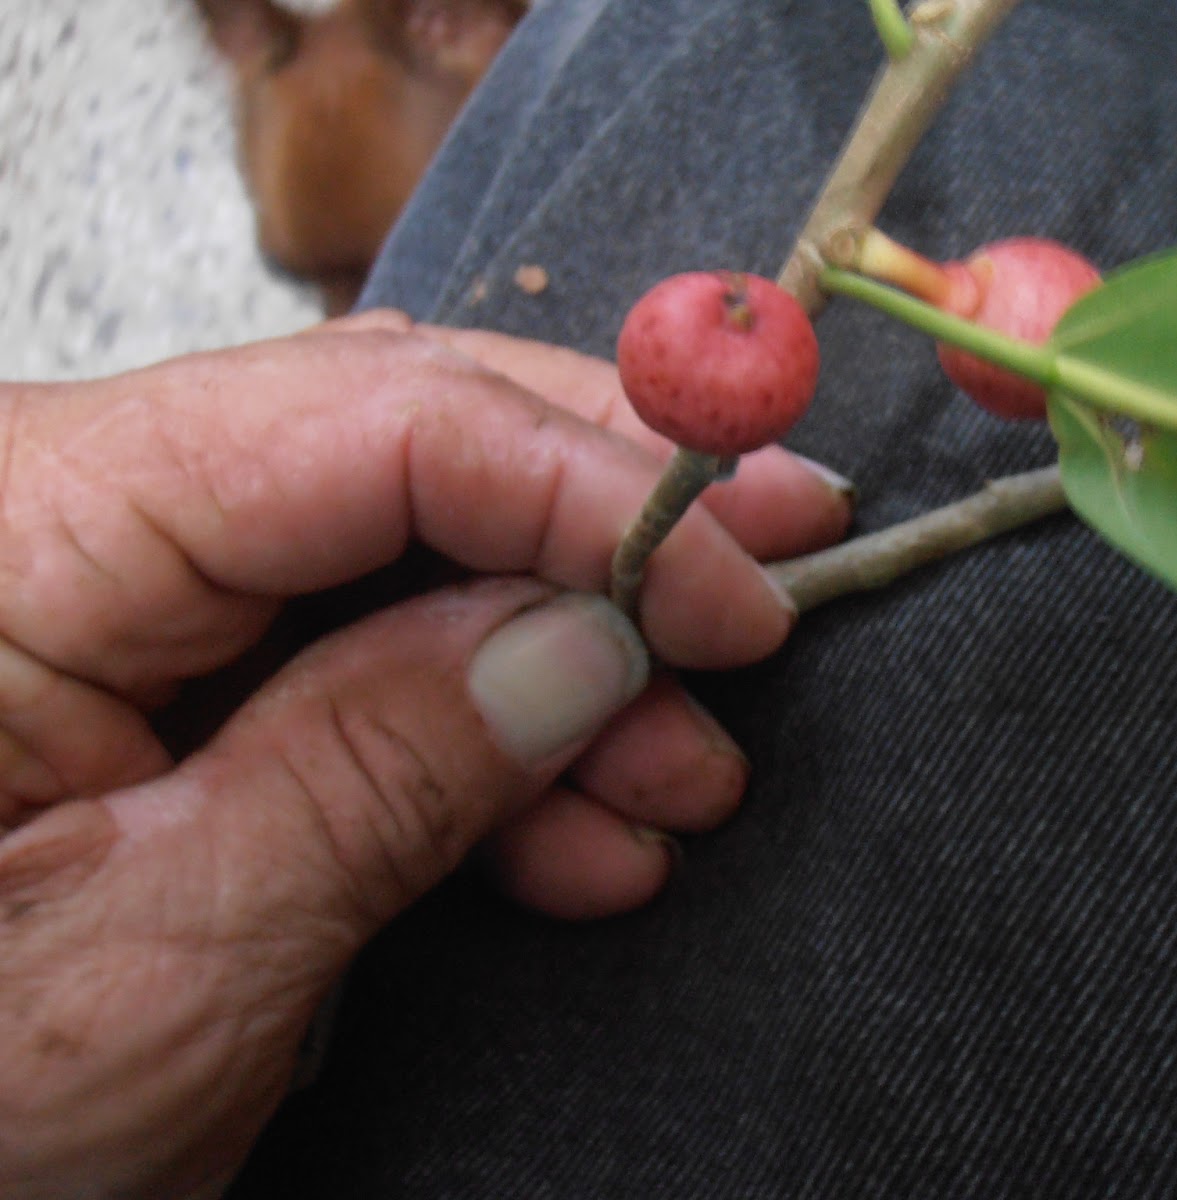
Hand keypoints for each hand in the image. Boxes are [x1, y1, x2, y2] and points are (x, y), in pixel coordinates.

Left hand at [0, 311, 850, 1198]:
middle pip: (399, 438)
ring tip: (679, 780)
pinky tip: (581, 826)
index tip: (742, 575)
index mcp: (16, 534)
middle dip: (602, 534)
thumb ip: (378, 772)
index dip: (589, 484)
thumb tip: (586, 639)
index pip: (368, 420)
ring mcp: (117, 588)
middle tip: (762, 606)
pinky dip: (491, 736)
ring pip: (405, 548)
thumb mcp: (160, 965)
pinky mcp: (162, 669)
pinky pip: (361, 650)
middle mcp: (67, 513)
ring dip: (568, 662)